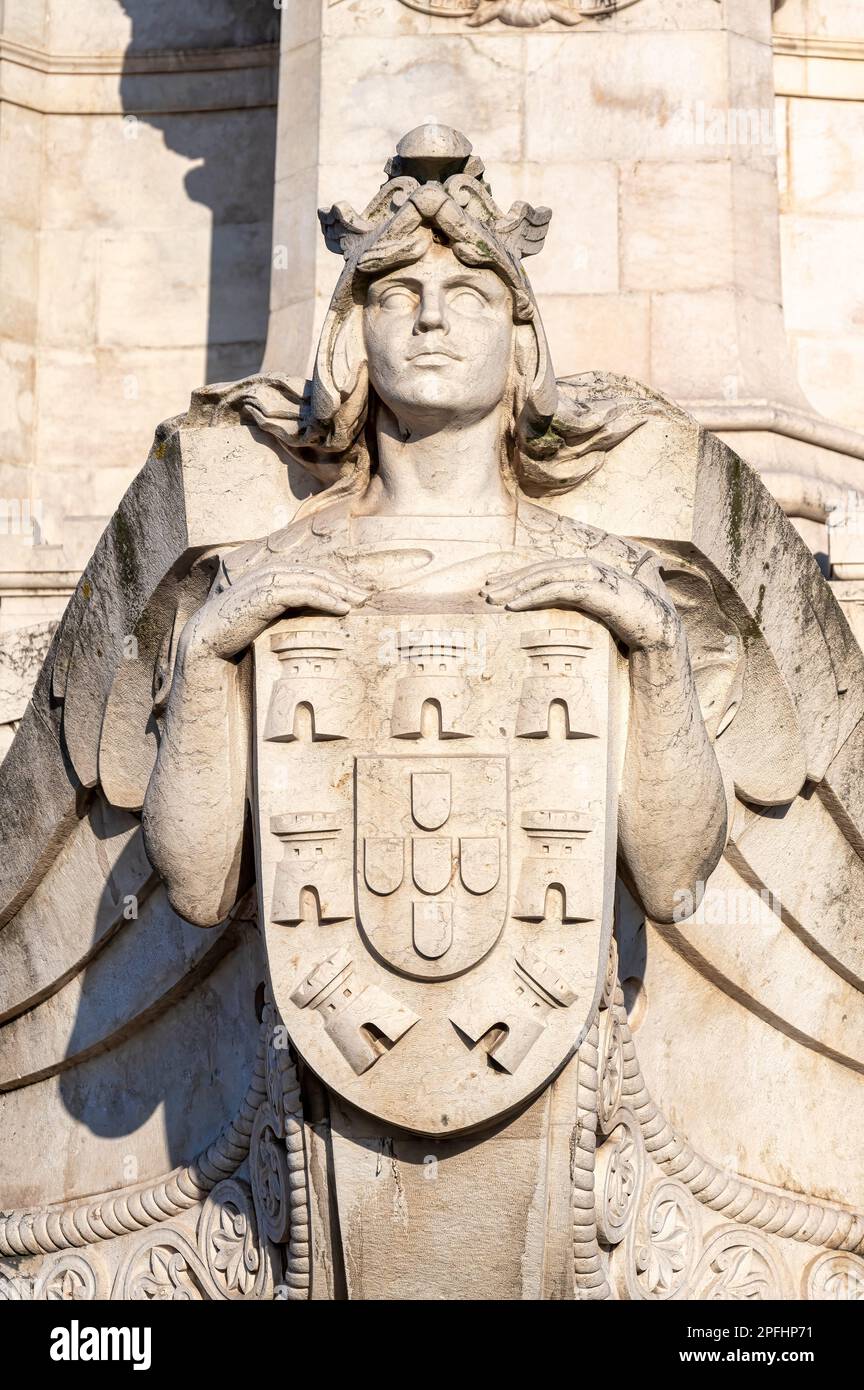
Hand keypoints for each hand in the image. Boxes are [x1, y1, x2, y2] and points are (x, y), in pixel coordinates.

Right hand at [182, 560, 369, 662]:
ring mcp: (266, 581)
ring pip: (311, 579)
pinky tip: (341, 607)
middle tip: (364, 596)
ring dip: (338, 590)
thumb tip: (308, 614)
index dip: (333, 580)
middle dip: (342, 583)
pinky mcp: (265, 595)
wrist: (207, 640)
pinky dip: (324, 598)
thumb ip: (283, 608)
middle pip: (314, 572)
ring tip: (357, 602)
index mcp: (269, 573)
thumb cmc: (234, 632)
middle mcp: (268, 572)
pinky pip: (302, 593)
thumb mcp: (264, 615)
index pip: (308, 571)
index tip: (353, 594)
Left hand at [482, 557, 680, 652]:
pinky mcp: (596, 589)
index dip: (519, 575)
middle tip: (485, 592)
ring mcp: (593, 574)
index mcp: (587, 568)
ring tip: (493, 600)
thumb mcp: (600, 608)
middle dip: (510, 580)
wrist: (660, 630)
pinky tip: (513, 606)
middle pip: (539, 569)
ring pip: (544, 577)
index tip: (497, 586)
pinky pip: (556, 590)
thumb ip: (584, 600)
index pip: (546, 568)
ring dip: (515, 588)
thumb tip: (567, 605)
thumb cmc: (632, 622)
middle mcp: (588, 565)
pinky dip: (532, 596)